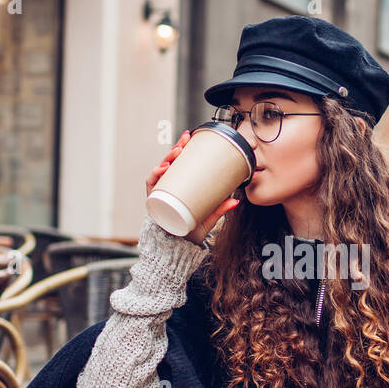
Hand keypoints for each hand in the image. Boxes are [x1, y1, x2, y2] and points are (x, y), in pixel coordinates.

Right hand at [146, 131, 239, 245]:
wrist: (176, 251)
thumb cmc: (189, 233)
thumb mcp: (207, 219)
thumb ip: (219, 210)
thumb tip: (236, 200)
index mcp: (179, 187)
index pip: (179, 164)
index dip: (182, 148)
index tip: (190, 137)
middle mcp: (168, 188)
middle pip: (169, 163)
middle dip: (175, 149)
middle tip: (184, 140)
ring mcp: (159, 194)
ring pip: (160, 171)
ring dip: (167, 158)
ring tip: (177, 152)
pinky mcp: (153, 202)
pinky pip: (151, 185)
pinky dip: (155, 176)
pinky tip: (163, 169)